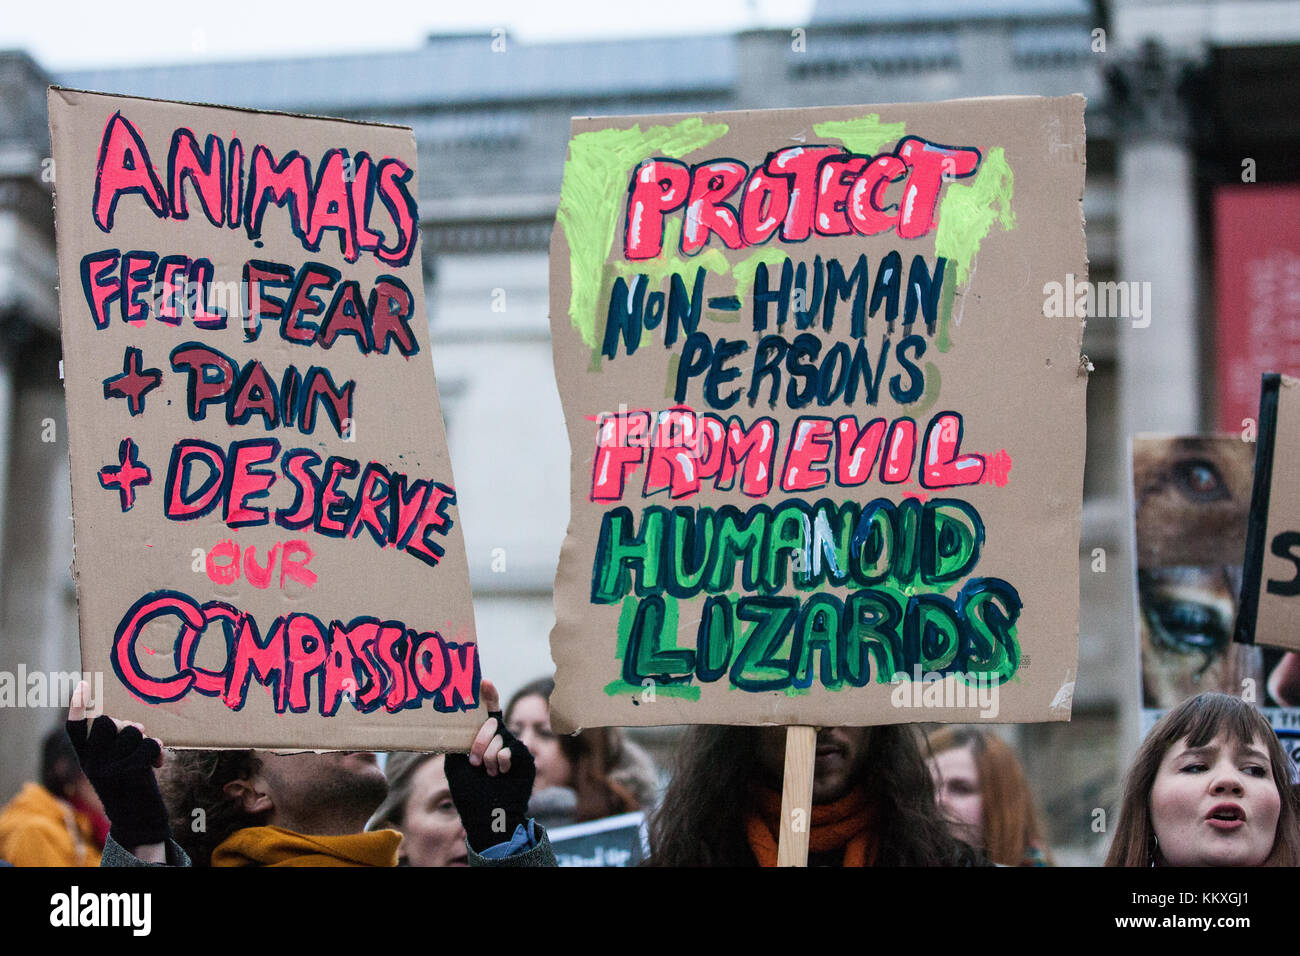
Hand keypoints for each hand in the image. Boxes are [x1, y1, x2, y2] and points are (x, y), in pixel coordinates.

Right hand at [66, 680, 170, 850]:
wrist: (137, 820)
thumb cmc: (127, 786)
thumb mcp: (111, 767)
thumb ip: (112, 746)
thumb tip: (130, 723)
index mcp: (86, 759)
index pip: (75, 730)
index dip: (78, 706)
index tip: (83, 684)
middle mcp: (93, 763)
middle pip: (107, 722)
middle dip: (125, 724)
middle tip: (135, 736)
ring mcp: (111, 767)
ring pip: (131, 730)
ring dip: (144, 737)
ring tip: (145, 751)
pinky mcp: (132, 771)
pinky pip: (149, 743)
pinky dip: (158, 750)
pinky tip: (158, 762)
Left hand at [445, 679, 536, 851]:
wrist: (487, 816)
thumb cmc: (469, 793)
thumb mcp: (455, 765)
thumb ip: (457, 743)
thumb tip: (456, 725)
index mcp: (483, 739)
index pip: (487, 713)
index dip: (488, 696)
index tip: (484, 682)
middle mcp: (499, 740)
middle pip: (491, 723)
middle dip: (479, 741)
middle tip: (474, 762)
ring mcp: (513, 747)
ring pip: (499, 737)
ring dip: (488, 758)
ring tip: (489, 774)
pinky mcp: (524, 758)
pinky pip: (509, 750)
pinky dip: (501, 763)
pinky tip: (501, 774)